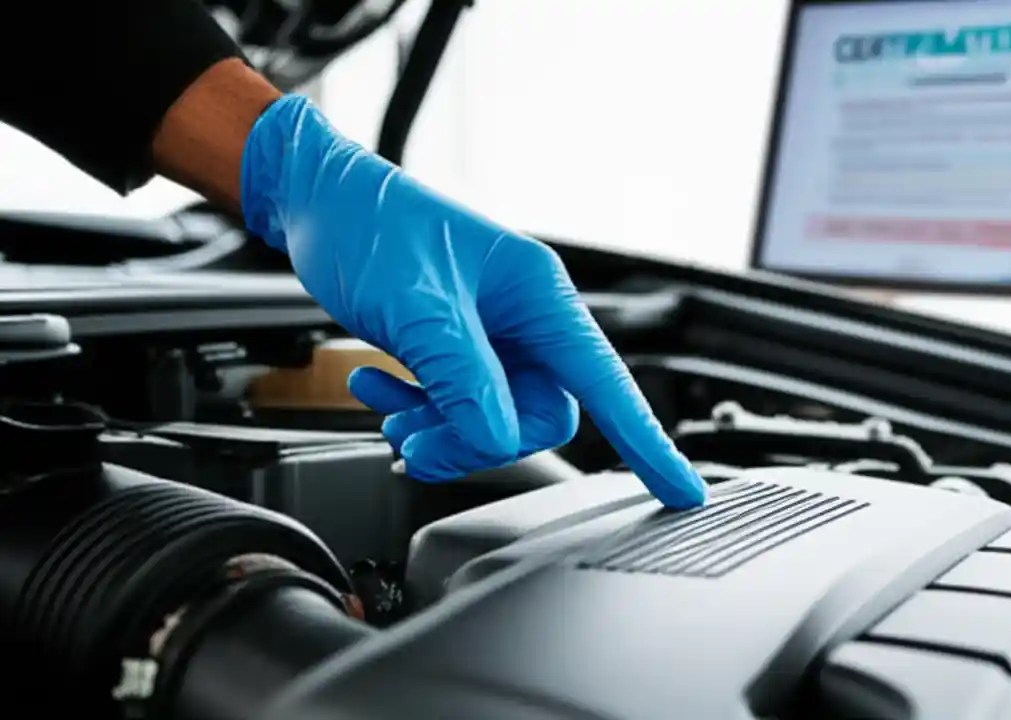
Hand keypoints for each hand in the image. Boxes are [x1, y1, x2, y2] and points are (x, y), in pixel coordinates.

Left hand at [239, 95, 706, 508]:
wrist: (316, 200)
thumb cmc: (369, 229)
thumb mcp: (417, 310)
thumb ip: (464, 380)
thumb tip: (497, 439)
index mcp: (539, 296)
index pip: (606, 383)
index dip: (647, 442)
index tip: (681, 490)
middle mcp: (527, 317)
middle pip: (537, 415)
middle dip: (478, 439)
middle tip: (419, 442)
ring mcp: (494, 333)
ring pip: (495, 417)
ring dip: (444, 431)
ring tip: (394, 422)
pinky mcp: (461, 345)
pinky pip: (461, 402)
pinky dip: (421, 410)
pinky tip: (379, 391)